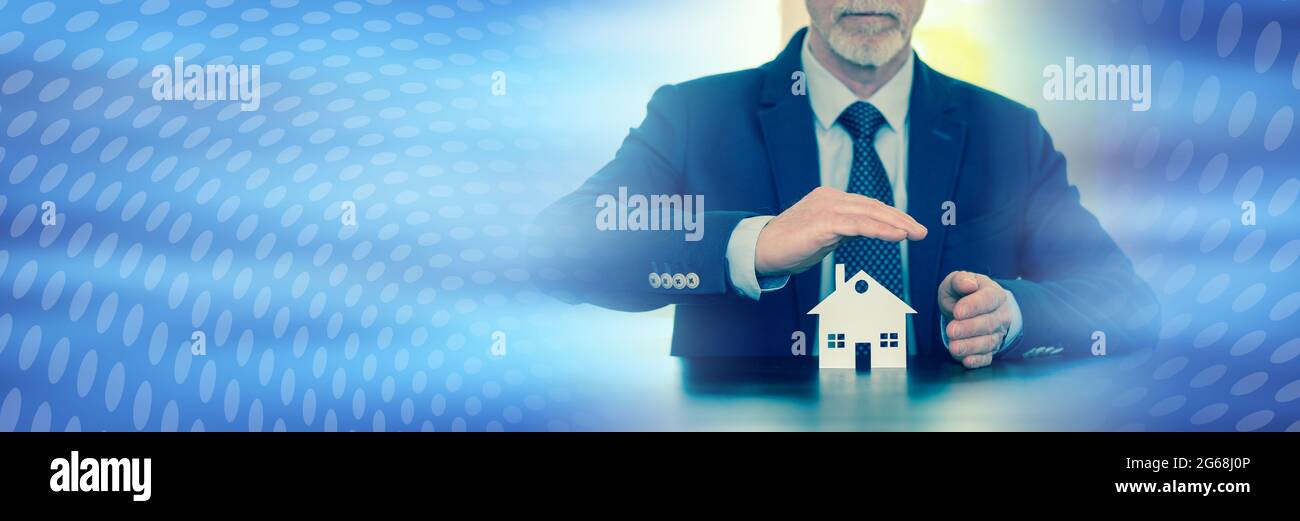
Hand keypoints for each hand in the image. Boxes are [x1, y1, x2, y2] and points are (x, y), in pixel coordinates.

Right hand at [755, 187, 926, 275]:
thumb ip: (844, 230)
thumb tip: (866, 231)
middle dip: (901, 219)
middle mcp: (830, 197)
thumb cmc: (789, 247)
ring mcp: (827, 208)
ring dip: (897, 224)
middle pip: (874, 207)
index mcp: (830, 198)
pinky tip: (898, 236)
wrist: (761, 251)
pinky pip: (859, 225)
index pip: (869, 205)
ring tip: (915, 234)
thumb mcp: (824, 236)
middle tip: (922, 231)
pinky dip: (881, 230)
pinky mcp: (823, 222)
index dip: (892, 216)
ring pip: (870, 213)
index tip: (910, 228)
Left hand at [938, 271, 1012, 368]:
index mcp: (995, 294)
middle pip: (989, 323)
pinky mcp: (991, 349)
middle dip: (969, 328)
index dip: (974, 306)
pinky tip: (966, 361)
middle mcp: (1000, 315)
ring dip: (970, 346)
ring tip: (954, 347)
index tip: (957, 312)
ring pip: (988, 342)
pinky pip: (987, 357)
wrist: (968, 308)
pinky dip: (977, 361)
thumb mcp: (957, 282)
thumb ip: (960, 280)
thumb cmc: (962, 294)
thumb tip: (968, 284)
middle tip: (951, 330)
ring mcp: (997, 333)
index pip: (988, 299)